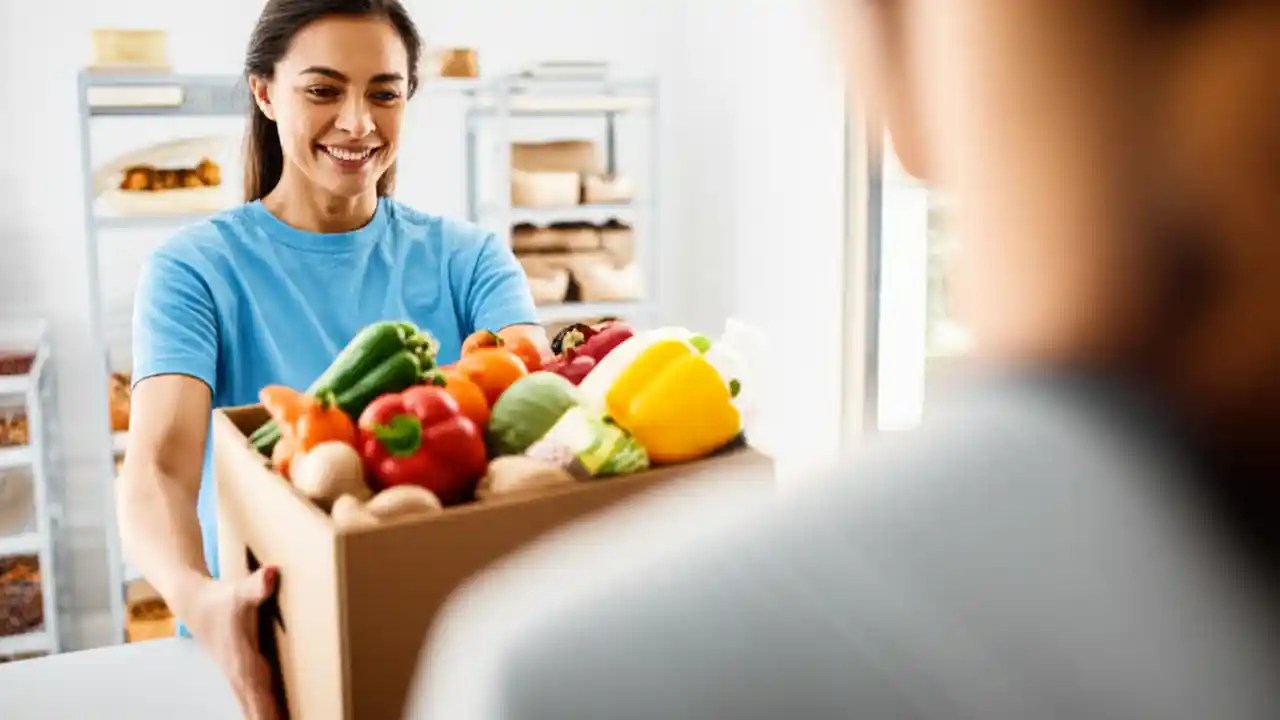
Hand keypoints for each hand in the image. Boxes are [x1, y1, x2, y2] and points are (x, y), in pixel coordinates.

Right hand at [184, 567, 280, 719]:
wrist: (194, 601)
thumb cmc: (219, 599)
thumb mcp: (240, 591)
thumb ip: (257, 586)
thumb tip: (271, 575)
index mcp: (243, 663)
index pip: (258, 695)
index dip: (267, 712)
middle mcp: (240, 674)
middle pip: (256, 706)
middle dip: (268, 718)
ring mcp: (239, 674)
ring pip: (254, 704)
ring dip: (264, 715)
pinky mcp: (240, 670)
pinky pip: (254, 697)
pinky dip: (261, 709)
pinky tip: (272, 716)